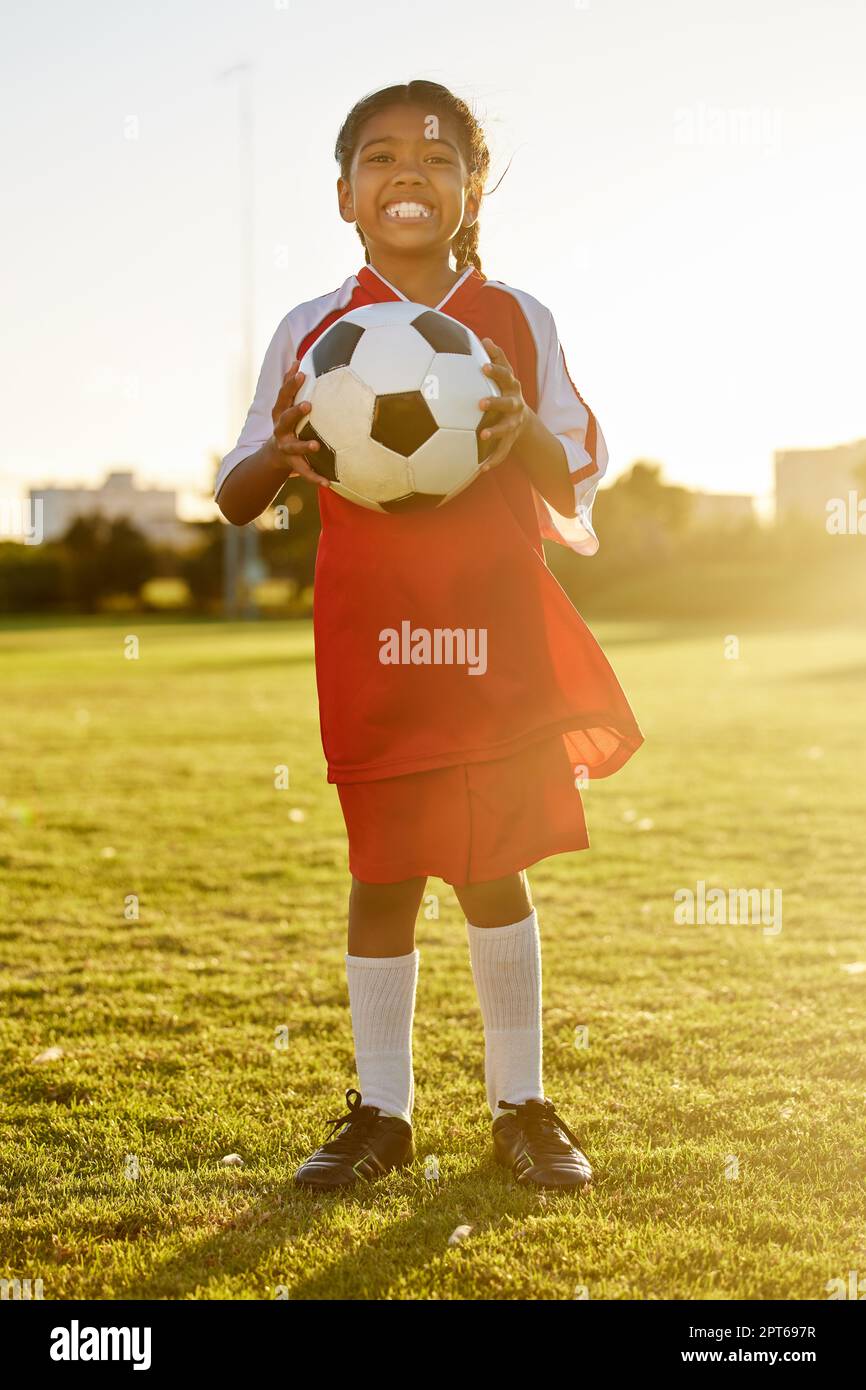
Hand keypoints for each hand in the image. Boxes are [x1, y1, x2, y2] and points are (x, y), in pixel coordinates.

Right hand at [269, 360, 329, 487]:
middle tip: (308, 405)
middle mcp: (280, 430)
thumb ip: (291, 386)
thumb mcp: (285, 406)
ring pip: (293, 447)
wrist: (274, 455)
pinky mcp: (293, 464)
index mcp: (280, 414)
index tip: (300, 372)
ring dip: (303, 446)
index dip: (290, 384)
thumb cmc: (286, 424)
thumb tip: (298, 359)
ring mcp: (286, 448)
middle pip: (284, 419)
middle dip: (294, 412)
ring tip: (315, 446)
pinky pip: (305, 472)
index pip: (283, 397)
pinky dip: (315, 478)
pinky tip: (329, 483)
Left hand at [477, 339, 527, 470]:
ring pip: (506, 429)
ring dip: (495, 431)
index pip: (506, 376)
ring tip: (482, 435)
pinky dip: (493, 460)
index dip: (496, 371)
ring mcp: (514, 423)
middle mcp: (515, 405)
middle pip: (508, 403)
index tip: (484, 368)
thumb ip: (496, 357)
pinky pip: (503, 451)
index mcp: (512, 387)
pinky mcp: (511, 439)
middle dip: (496, 402)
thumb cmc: (506, 390)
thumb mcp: (505, 374)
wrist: (522, 417)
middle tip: (480, 403)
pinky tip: (481, 468)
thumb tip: (484, 338)